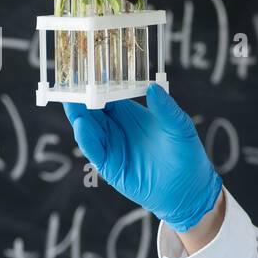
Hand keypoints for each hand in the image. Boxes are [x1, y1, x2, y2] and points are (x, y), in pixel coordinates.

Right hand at [63, 83, 221, 231]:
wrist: (188, 189)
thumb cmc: (186, 154)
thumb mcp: (180, 127)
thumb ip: (167, 109)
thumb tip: (153, 87)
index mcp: (130, 113)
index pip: (108, 93)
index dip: (98, 82)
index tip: (88, 68)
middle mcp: (116, 127)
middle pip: (92, 108)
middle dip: (80, 96)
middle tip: (69, 82)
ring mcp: (111, 146)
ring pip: (88, 127)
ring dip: (79, 115)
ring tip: (72, 102)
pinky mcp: (109, 165)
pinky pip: (94, 150)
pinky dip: (86, 138)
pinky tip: (82, 127)